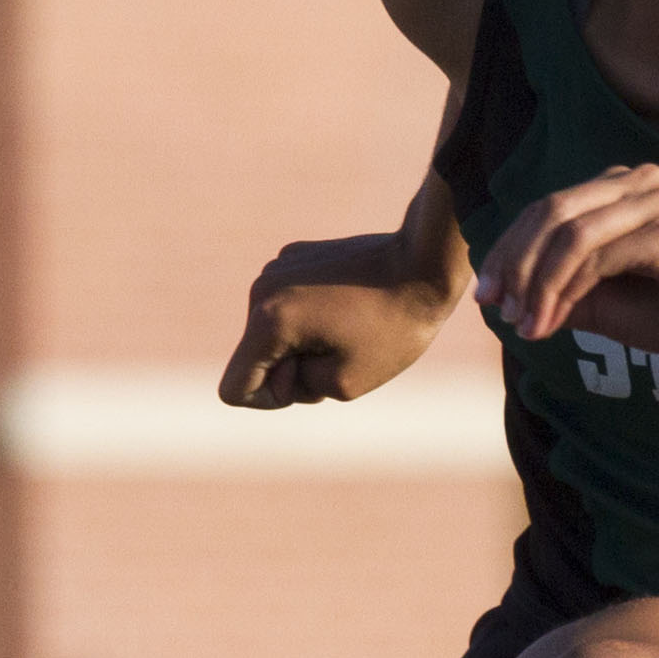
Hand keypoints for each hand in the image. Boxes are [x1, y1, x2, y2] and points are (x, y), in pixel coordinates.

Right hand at [220, 234, 453, 407]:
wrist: (424, 263)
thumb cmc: (393, 328)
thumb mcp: (345, 383)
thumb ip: (297, 387)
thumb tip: (280, 367)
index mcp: (268, 322)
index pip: (234, 388)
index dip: (270, 401)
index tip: (312, 384)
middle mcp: (262, 290)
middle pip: (255, 358)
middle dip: (293, 369)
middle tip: (345, 354)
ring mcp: (277, 267)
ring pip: (273, 332)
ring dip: (303, 343)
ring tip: (351, 330)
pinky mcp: (296, 256)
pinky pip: (289, 306)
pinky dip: (312, 318)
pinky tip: (351, 308)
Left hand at [475, 166, 658, 361]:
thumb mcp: (601, 300)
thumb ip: (556, 287)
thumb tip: (499, 293)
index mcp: (623, 187)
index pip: (547, 209)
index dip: (509, 250)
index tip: (488, 296)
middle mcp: (639, 181)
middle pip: (551, 213)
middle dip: (514, 264)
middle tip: (495, 307)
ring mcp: (656, 202)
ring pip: (568, 236)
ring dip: (536, 285)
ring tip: (525, 326)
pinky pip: (595, 259)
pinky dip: (563, 292)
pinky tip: (551, 324)